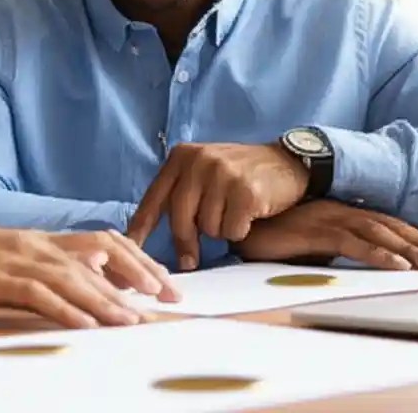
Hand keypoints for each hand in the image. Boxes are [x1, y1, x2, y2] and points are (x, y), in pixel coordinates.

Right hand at [0, 218, 179, 328]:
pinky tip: (86, 323)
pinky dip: (66, 309)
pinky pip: (39, 294)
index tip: (162, 283)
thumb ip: (40, 267)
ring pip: (75, 277)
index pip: (103, 241)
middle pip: (101, 255)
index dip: (137, 260)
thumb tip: (80, 281)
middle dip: (139, 277)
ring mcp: (16, 259)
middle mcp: (35, 243)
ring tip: (136, 320)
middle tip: (167, 300)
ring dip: (109, 300)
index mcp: (39, 238)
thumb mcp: (5, 258)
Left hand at [126, 143, 309, 269]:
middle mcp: (199, 161)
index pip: (154, 197)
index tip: (129, 248)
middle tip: (190, 260)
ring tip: (234, 212)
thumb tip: (157, 237)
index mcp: (181, 156)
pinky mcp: (245, 192)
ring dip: (220, 230)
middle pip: (179, 218)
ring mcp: (223, 174)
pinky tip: (251, 213)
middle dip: (184, 243)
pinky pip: (231, 230)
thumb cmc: (240, 174)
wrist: (288, 162)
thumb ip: (181, 195)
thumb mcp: (204, 172)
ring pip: (207, 227)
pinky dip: (240, 231)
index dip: (140, 226)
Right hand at [233, 199, 417, 270]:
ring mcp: (329, 218)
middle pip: (394, 228)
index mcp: (343, 214)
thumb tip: (352, 265)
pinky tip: (397, 265)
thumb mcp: (308, 243)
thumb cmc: (269, 230)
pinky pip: (352, 242)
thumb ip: (331, 250)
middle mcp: (342, 212)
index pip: (390, 227)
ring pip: (380, 234)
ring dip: (410, 251)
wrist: (236, 213)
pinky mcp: (314, 230)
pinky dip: (378, 253)